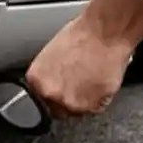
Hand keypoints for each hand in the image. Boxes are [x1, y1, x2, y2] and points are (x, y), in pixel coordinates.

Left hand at [24, 0, 142, 117]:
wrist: (106, 31)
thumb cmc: (82, 35)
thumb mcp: (52, 54)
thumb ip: (48, 76)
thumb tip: (51, 85)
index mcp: (37, 80)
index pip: (39, 102)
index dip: (52, 95)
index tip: (60, 90)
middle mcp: (51, 93)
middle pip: (57, 109)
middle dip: (68, 98)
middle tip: (78, 81)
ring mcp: (72, 102)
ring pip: (78, 111)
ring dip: (84, 100)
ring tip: (90, 78)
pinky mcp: (94, 106)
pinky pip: (96, 108)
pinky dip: (100, 98)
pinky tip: (100, 80)